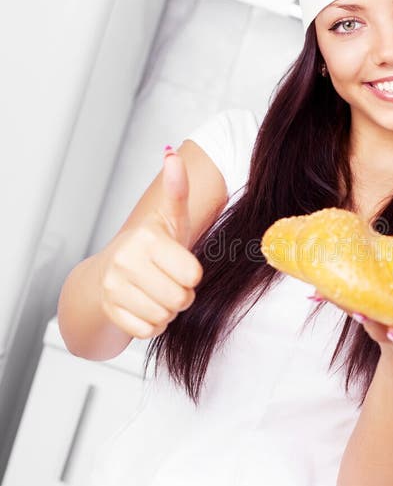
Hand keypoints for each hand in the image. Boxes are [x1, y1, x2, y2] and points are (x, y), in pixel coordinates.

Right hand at [98, 150, 203, 339]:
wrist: (106, 275)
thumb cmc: (150, 247)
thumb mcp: (168, 218)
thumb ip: (176, 190)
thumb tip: (171, 154)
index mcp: (147, 238)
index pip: (193, 274)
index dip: (192, 275)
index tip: (179, 266)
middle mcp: (126, 260)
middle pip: (181, 299)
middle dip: (181, 295)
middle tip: (167, 282)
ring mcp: (114, 287)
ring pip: (165, 317)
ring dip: (167, 311)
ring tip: (155, 293)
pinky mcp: (109, 312)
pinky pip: (148, 331)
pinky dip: (152, 325)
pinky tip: (143, 307)